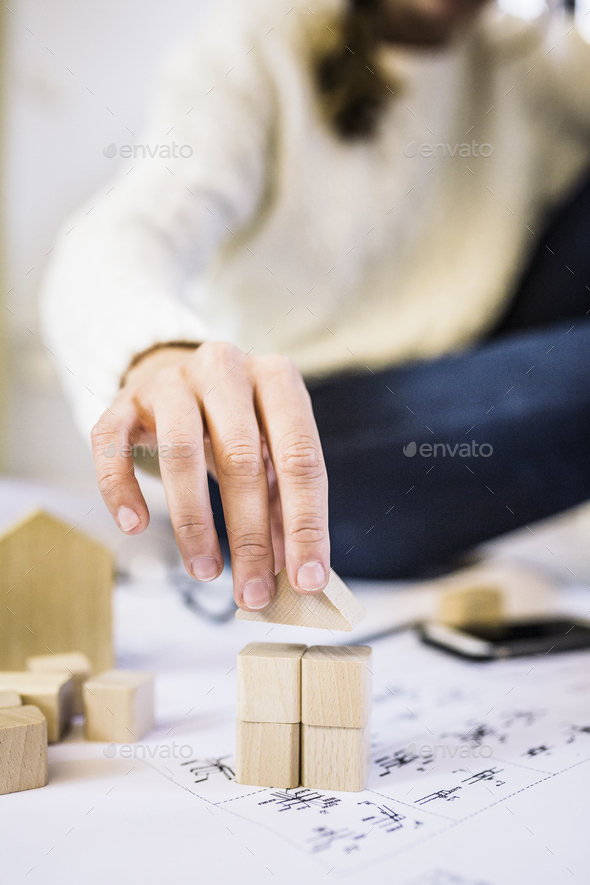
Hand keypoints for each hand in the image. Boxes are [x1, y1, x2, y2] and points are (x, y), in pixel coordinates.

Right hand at [91, 342, 329, 610]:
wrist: (185, 378)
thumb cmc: (241, 424)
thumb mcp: (272, 452)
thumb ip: (284, 505)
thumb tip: (293, 575)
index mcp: (277, 378)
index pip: (300, 457)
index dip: (306, 523)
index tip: (306, 579)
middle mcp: (225, 368)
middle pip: (240, 459)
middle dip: (249, 536)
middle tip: (253, 592)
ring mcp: (171, 381)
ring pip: (180, 453)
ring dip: (193, 523)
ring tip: (204, 571)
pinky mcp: (125, 400)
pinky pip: (112, 446)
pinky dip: (121, 489)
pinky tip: (135, 525)